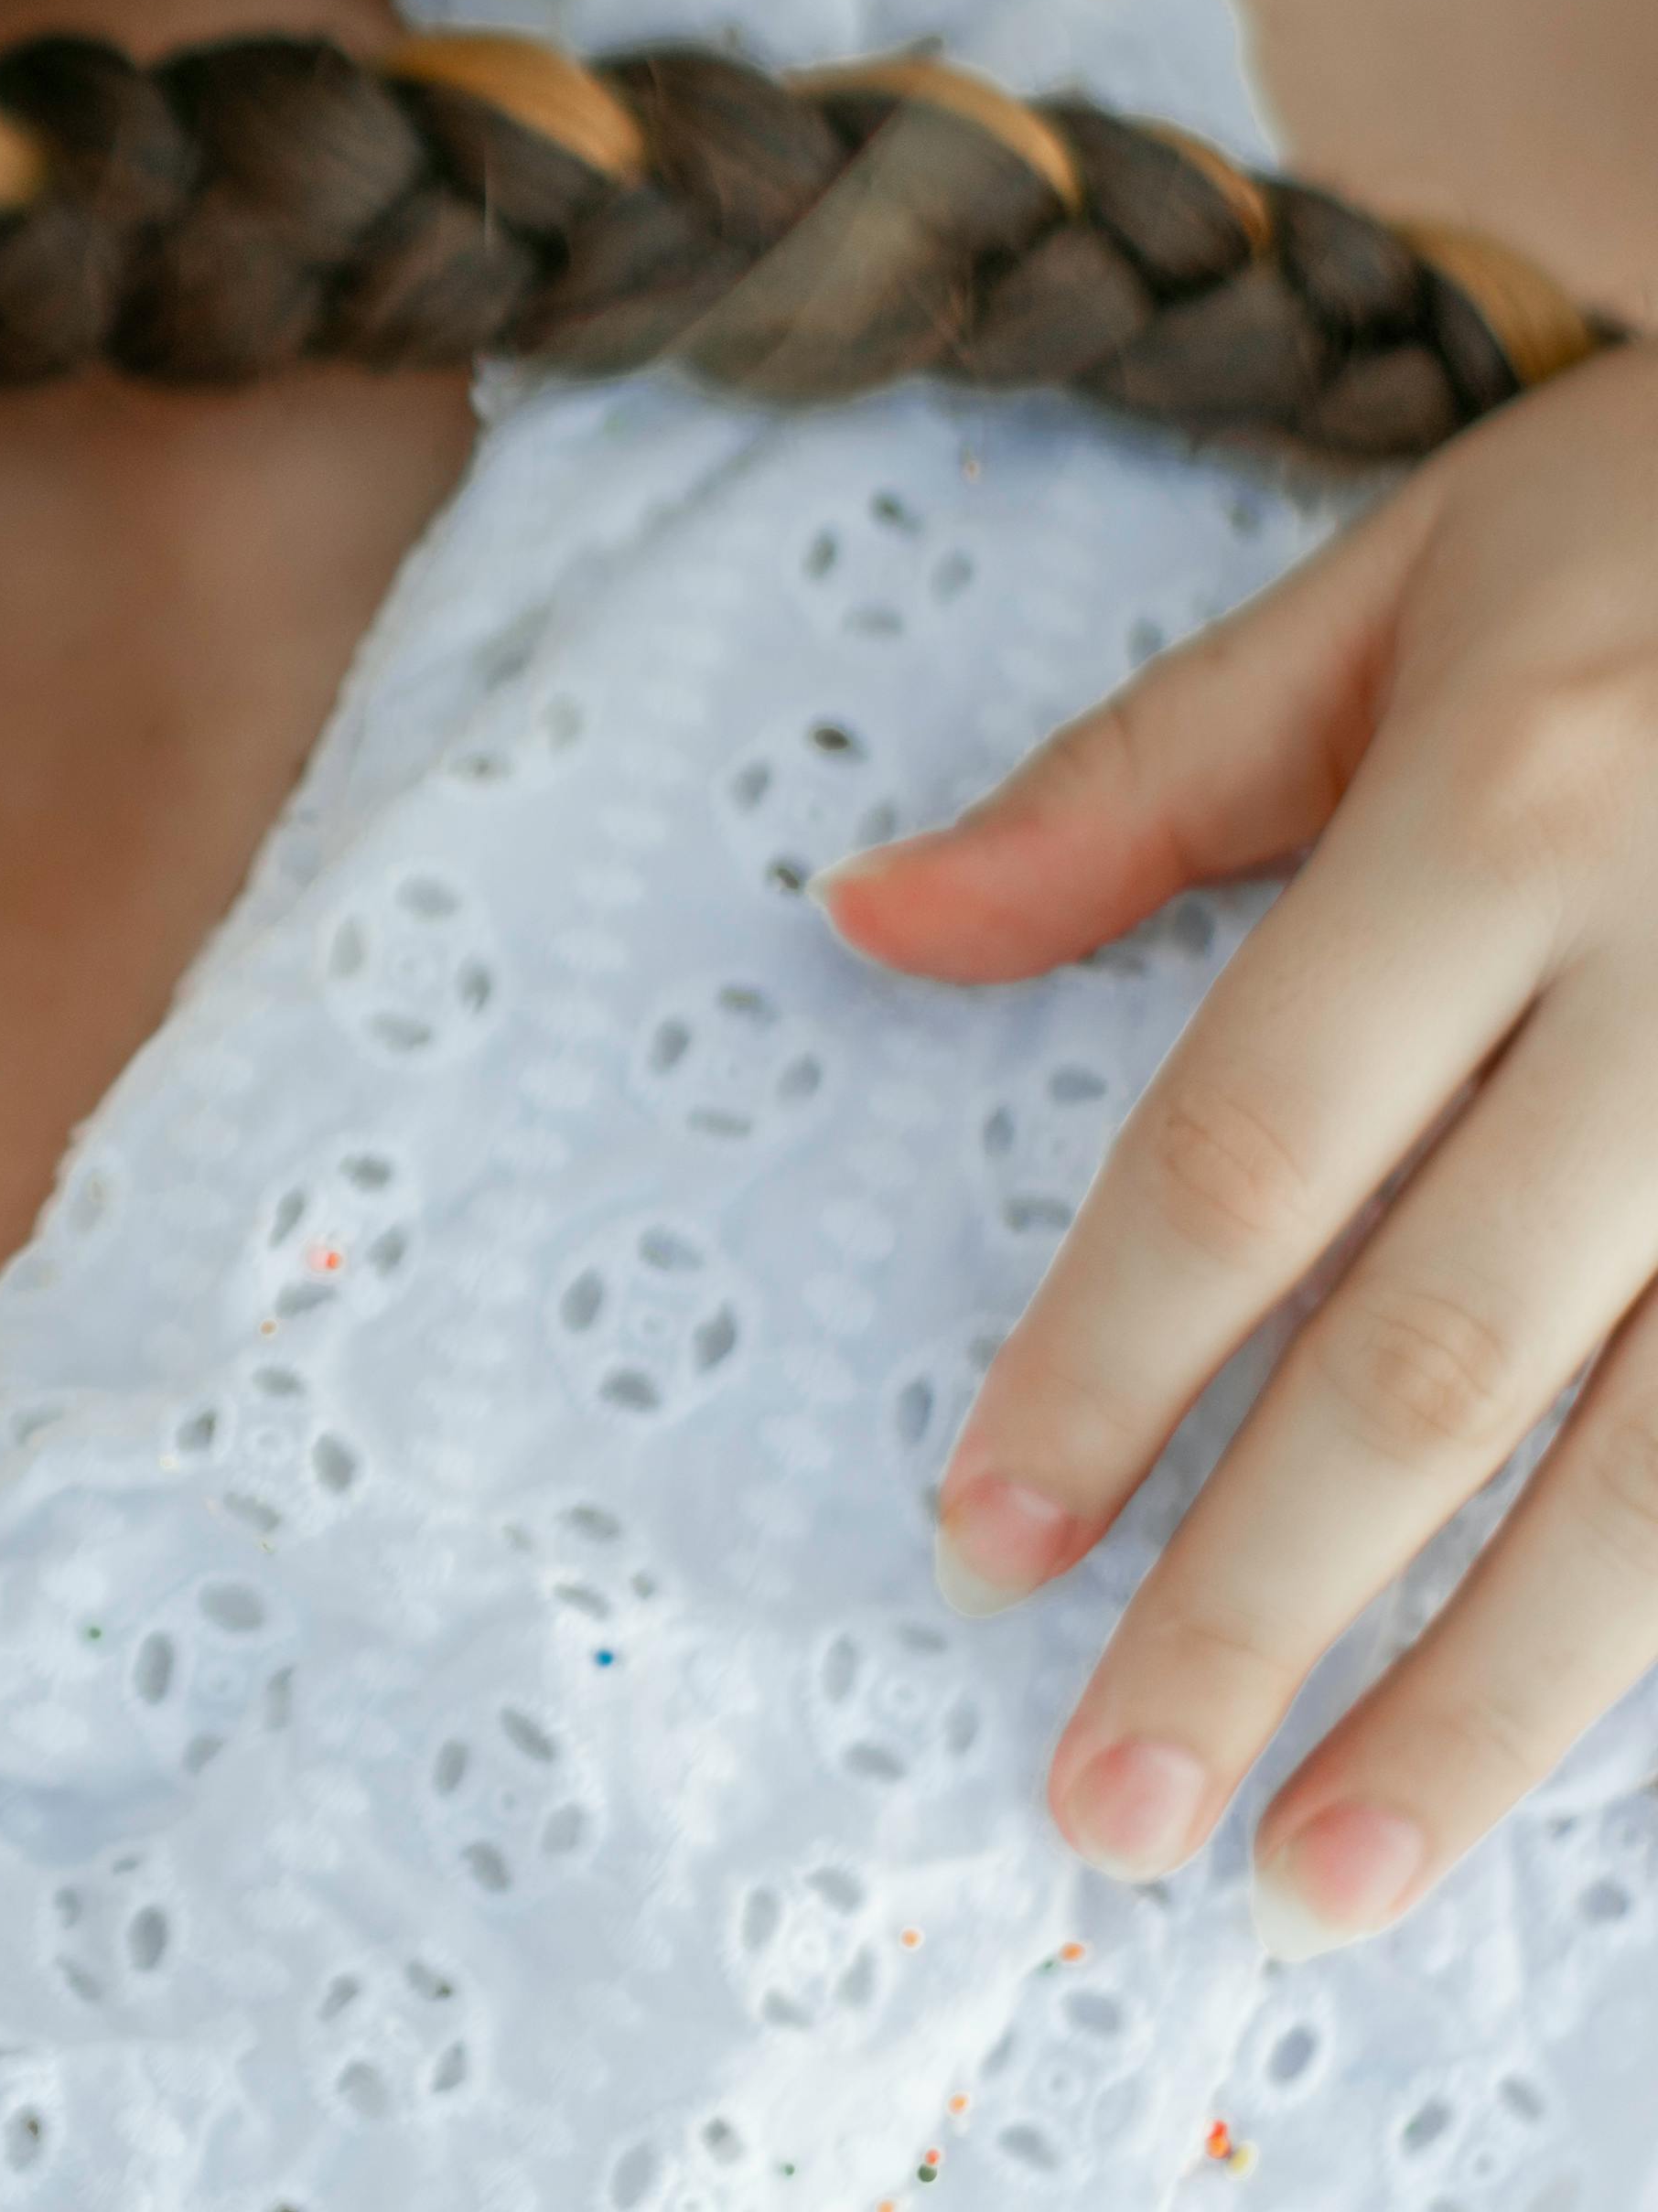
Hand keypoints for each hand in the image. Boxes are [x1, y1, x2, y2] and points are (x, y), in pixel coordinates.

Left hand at [823, 341, 1657, 1958]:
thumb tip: (866, 925)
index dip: (1106, 1368)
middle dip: (1265, 1600)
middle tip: (1111, 1810)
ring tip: (1328, 1870)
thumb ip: (1144, 780)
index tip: (979, 1548)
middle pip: (1442, 1351)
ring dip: (1494, 1699)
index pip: (1253, 1153)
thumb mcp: (1414, 577)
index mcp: (1511, 807)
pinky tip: (1582, 1758)